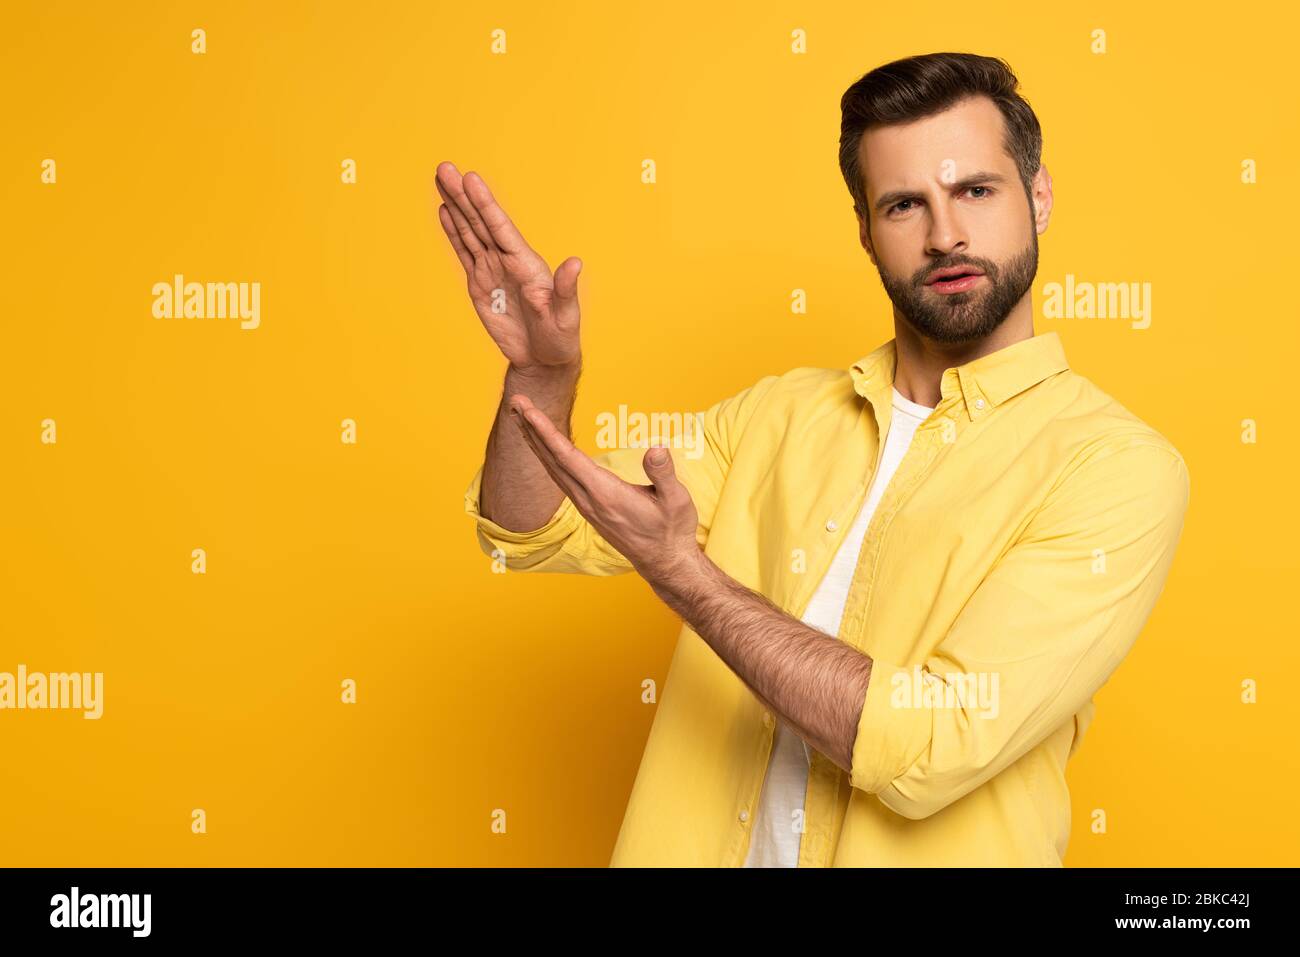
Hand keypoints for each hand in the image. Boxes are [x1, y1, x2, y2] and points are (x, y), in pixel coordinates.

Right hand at [435, 162, 581, 374]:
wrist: (543, 359)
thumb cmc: (560, 338)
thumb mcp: (566, 316)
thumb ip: (566, 289)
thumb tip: (575, 263)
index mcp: (527, 264)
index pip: (502, 228)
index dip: (486, 204)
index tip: (471, 179)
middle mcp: (508, 261)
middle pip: (481, 223)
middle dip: (463, 196)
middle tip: (444, 167)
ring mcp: (493, 270)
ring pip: (470, 232)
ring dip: (455, 206)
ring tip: (440, 179)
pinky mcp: (480, 284)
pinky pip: (465, 253)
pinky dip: (454, 232)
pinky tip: (445, 211)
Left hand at [507, 393, 703, 584]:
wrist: (665, 562)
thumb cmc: (672, 529)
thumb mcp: (677, 501)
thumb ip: (663, 474)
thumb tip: (655, 447)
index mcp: (606, 494)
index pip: (567, 458)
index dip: (546, 432)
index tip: (529, 411)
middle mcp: (589, 500)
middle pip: (552, 460)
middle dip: (532, 429)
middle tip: (515, 402)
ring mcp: (586, 505)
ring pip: (552, 469)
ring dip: (535, 442)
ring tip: (521, 418)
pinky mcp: (588, 508)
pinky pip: (559, 478)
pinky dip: (546, 457)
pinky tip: (542, 448)